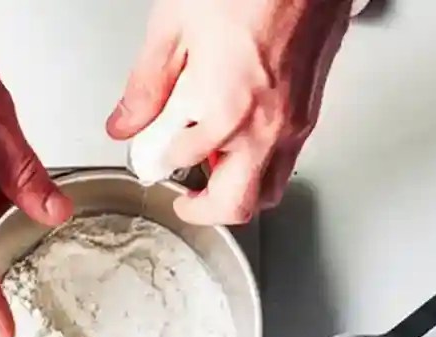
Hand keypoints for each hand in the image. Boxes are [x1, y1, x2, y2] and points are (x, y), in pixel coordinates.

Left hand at [107, 0, 351, 223]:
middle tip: (184, 198)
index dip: (154, 162)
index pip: (179, 163)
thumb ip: (146, 85)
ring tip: (212, 175)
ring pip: (269, 191)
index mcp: (227, 109)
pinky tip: (240, 143)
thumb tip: (126, 121)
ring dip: (237, 192)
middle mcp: (265, 126)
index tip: (146, 155)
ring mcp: (293, 123)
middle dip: (204, 210)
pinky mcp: (309, 113)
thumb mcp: (175, 26)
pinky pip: (285, 162)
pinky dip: (260, 167)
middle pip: (237, 205)